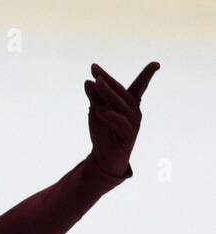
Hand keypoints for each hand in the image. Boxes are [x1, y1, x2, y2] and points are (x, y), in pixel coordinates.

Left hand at [84, 61, 159, 177]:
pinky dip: (110, 115)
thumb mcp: (97, 113)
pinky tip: (99, 110)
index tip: (157, 64)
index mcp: (130, 105)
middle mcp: (135, 112)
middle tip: (94, 68)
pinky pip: (119, 123)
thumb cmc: (103, 133)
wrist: (104, 158)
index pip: (138, 86)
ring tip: (96, 82)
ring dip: (107, 93)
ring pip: (120, 105)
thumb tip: (87, 81)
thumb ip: (94, 98)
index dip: (147, 75)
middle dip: (107, 79)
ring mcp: (133, 124)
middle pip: (121, 92)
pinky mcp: (128, 136)